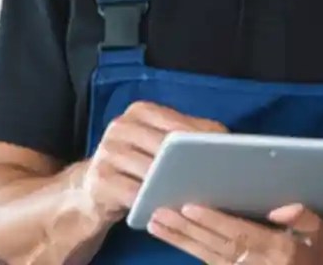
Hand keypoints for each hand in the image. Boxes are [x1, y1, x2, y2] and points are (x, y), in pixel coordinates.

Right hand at [80, 101, 226, 224]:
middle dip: (193, 165)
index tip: (228, 157)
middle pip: (167, 147)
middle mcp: (121, 126)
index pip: (180, 124)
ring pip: (152, 171)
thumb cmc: (138, 165)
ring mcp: (107, 152)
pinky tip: (172, 211)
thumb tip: (227, 141)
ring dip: (176, 186)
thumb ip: (188, 137)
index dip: (205, 141)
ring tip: (199, 198)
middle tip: (218, 182)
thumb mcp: (158, 144)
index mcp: (141, 111)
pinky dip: (156, 204)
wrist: (94, 189)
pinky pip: (136, 194)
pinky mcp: (100, 180)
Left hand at [148, 203, 322, 264]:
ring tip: (158, 224)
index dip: (213, 222)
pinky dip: (197, 255)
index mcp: (284, 253)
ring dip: (184, 243)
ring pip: (212, 261)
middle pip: (218, 250)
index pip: (240, 235)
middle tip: (157, 215)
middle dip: (186, 232)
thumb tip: (281, 208)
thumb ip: (308, 218)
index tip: (188, 206)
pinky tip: (179, 240)